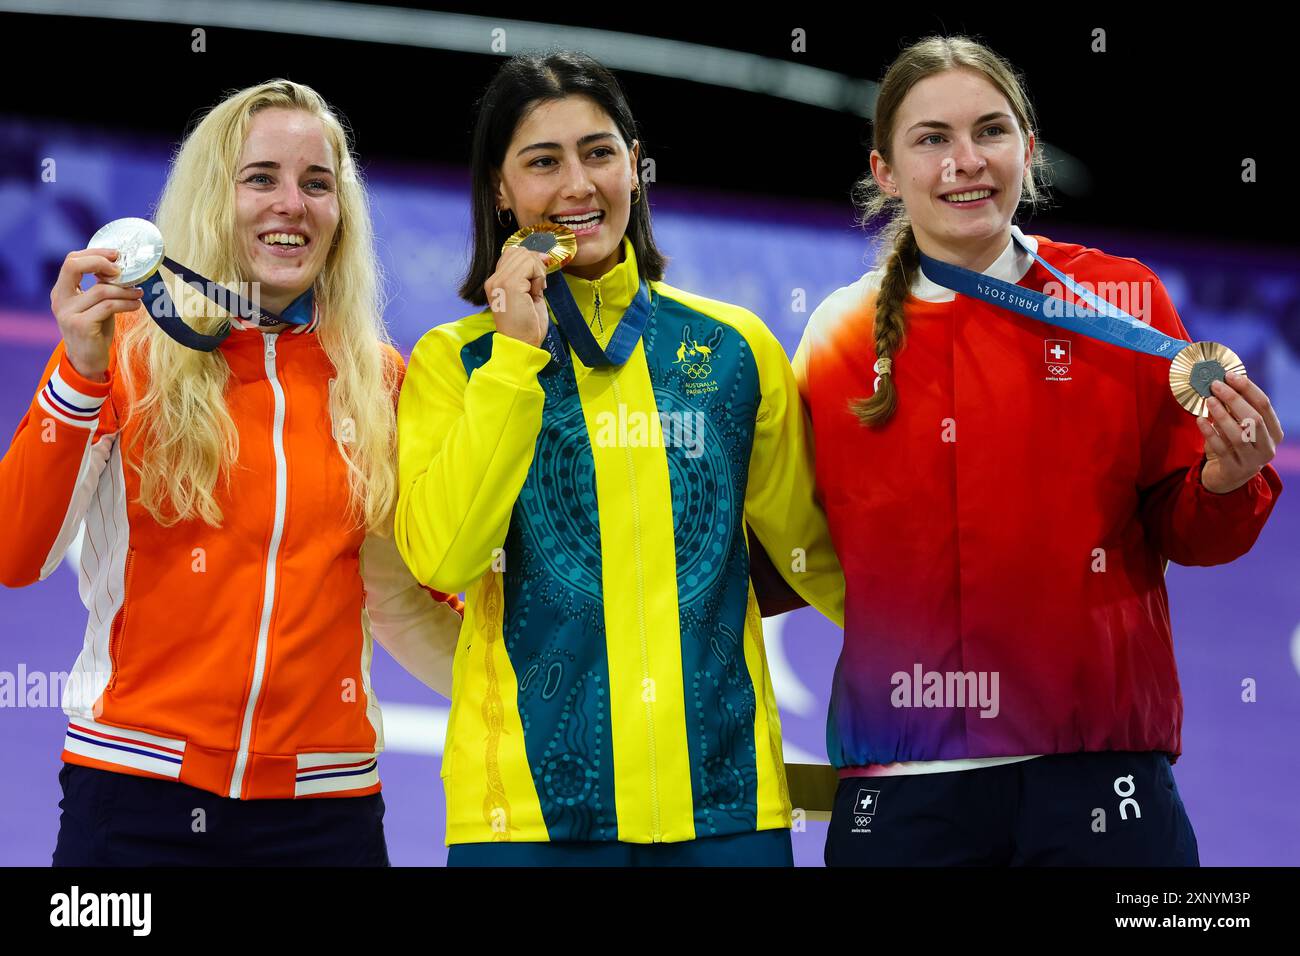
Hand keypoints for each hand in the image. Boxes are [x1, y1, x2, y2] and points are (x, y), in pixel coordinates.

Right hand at [49, 248, 143, 380]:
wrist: (87, 362)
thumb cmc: (95, 331)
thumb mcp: (94, 305)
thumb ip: (100, 288)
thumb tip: (121, 268)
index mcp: (61, 291)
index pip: (71, 260)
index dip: (94, 254)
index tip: (116, 255)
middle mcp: (60, 299)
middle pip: (73, 266)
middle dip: (101, 262)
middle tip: (123, 269)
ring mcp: (68, 312)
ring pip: (101, 290)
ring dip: (125, 290)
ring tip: (138, 294)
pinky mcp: (81, 325)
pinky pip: (108, 306)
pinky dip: (126, 303)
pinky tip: (136, 305)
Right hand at [483, 246, 550, 347]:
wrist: (521, 344)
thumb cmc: (527, 324)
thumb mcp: (527, 294)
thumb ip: (529, 276)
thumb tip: (542, 257)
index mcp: (495, 282)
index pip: (511, 253)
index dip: (529, 259)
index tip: (540, 275)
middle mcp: (493, 279)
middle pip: (519, 252)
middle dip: (535, 264)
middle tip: (539, 285)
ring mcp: (500, 281)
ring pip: (525, 256)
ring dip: (538, 271)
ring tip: (537, 290)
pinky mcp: (509, 284)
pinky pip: (530, 265)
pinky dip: (539, 276)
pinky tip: (537, 292)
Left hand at [1197, 372, 1283, 493]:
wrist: (1226, 477)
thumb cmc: (1233, 445)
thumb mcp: (1240, 426)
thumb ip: (1237, 408)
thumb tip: (1223, 381)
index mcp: (1274, 432)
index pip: (1264, 404)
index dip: (1247, 388)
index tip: (1229, 375)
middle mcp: (1267, 447)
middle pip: (1254, 418)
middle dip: (1234, 399)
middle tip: (1215, 385)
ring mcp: (1252, 461)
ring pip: (1239, 434)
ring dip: (1222, 415)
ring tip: (1208, 400)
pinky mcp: (1234, 470)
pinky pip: (1221, 449)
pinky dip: (1210, 433)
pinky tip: (1200, 420)